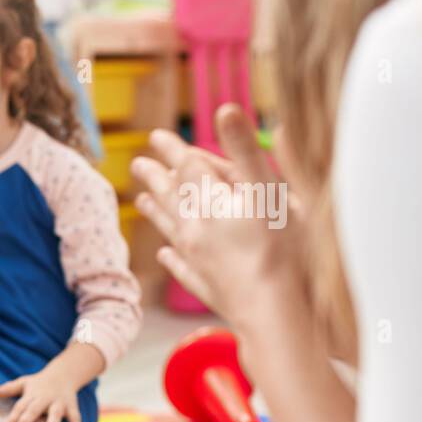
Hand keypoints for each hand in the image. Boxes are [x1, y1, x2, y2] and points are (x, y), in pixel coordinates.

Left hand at [0, 367, 81, 421]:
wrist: (64, 373)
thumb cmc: (39, 382)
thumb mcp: (23, 383)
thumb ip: (7, 389)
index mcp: (32, 394)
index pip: (20, 408)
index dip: (11, 420)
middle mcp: (45, 399)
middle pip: (34, 411)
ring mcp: (59, 403)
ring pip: (55, 415)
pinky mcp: (72, 407)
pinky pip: (75, 420)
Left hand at [129, 104, 306, 324]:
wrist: (274, 313)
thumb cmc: (283, 250)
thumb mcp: (271, 190)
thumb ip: (246, 150)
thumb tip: (224, 109)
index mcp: (213, 202)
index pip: (187, 168)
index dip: (173, 149)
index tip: (156, 136)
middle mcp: (197, 229)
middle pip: (172, 196)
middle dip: (157, 177)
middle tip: (138, 163)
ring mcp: (198, 260)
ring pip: (170, 229)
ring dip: (155, 211)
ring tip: (140, 200)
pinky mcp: (206, 286)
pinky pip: (181, 267)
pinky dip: (171, 256)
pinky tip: (165, 252)